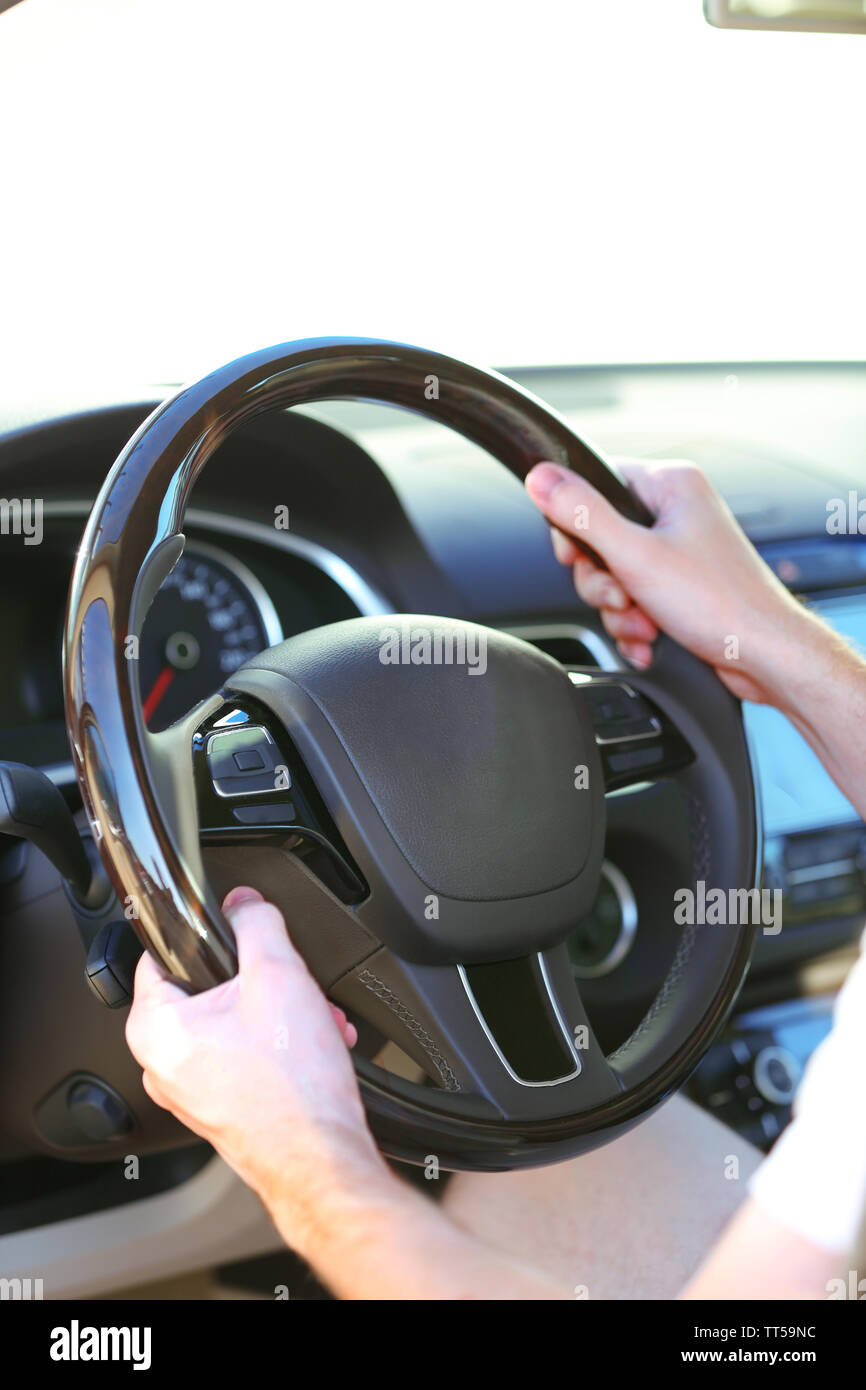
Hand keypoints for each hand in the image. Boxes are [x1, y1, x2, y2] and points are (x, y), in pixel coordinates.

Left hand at [125, 886, 390, 1255]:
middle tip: (294, 989)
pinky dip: (279, 1046)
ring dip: (279, 1013)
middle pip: (209, 990)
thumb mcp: (279, 974)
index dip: (210, 937)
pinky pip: (244, 1057)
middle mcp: (162, 1066)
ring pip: (233, 1024)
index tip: (240, 936)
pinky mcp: (221, 1109)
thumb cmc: (294, 1088)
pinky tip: (314, 1048)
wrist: (323, 1158)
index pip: (162, 954)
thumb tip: (245, 904)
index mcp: (155, 1030)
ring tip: (314, 1021)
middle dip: (262, 982)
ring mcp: (191, 1092)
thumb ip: (257, 923)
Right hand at [525, 458, 810, 705]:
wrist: (764, 656)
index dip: (577, 525)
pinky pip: (634, 598)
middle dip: (603, 581)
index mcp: (670, 484)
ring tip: (644, 625)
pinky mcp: (680, 586)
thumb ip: (582, 515)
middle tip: (621, 597)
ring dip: (619, 610)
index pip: (595, 483)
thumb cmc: (720, 605)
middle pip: (599, 537)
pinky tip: (649, 640)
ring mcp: (679, 550)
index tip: (577, 556)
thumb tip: (540, 477)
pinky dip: (635, 624)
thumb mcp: (635, 556)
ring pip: (614, 574)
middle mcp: (676, 511)